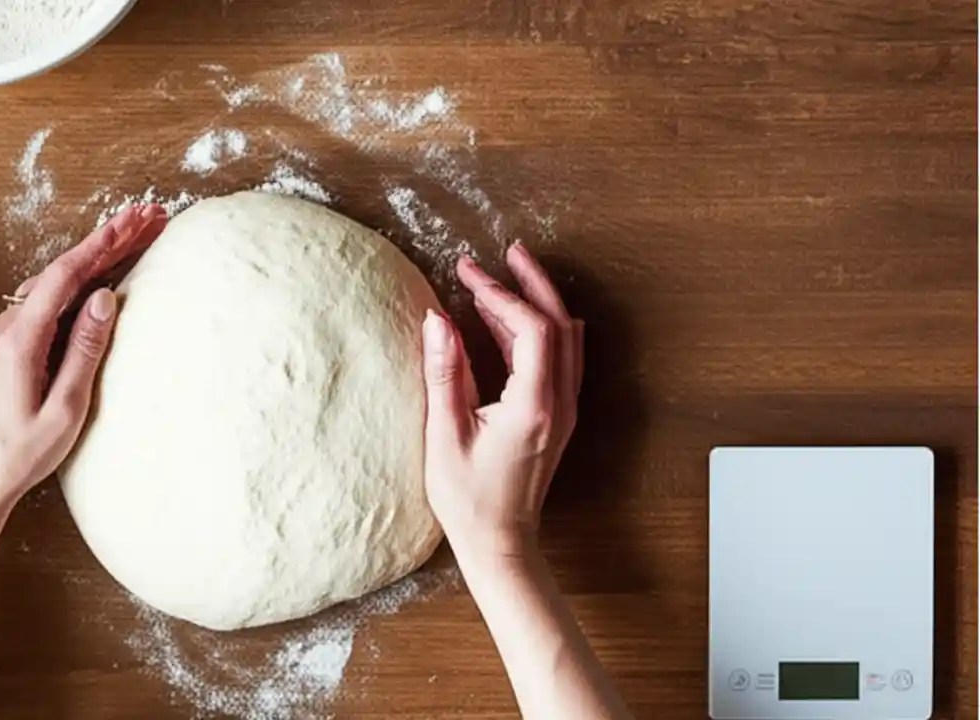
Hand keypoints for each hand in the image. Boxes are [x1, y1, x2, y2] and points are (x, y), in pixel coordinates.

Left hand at [0, 205, 166, 509]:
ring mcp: (9, 336)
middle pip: (64, 271)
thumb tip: (106, 298)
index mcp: (21, 339)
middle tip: (149, 216)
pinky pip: (52, 304)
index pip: (66, 275)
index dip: (103, 242)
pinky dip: (83, 284)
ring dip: (99, 259)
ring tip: (137, 237)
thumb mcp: (65, 408)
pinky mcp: (13, 348)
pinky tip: (104, 278)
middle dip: (109, 240)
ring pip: (59, 284)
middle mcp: (10, 328)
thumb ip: (85, 350)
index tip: (134, 218)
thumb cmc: (17, 455)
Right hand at [421, 244, 583, 560]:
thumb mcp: (445, 434)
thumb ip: (444, 373)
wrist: (499, 543)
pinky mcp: (556, 417)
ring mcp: (563, 411)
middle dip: (531, 283)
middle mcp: (558, 404)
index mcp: (533, 406)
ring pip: (565, 339)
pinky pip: (560, 358)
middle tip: (504, 253)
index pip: (533, 328)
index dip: (502, 293)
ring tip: (510, 274)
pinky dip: (540, 329)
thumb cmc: (469, 499)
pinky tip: (513, 320)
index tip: (468, 274)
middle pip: (560, 324)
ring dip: (540, 302)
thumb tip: (438, 320)